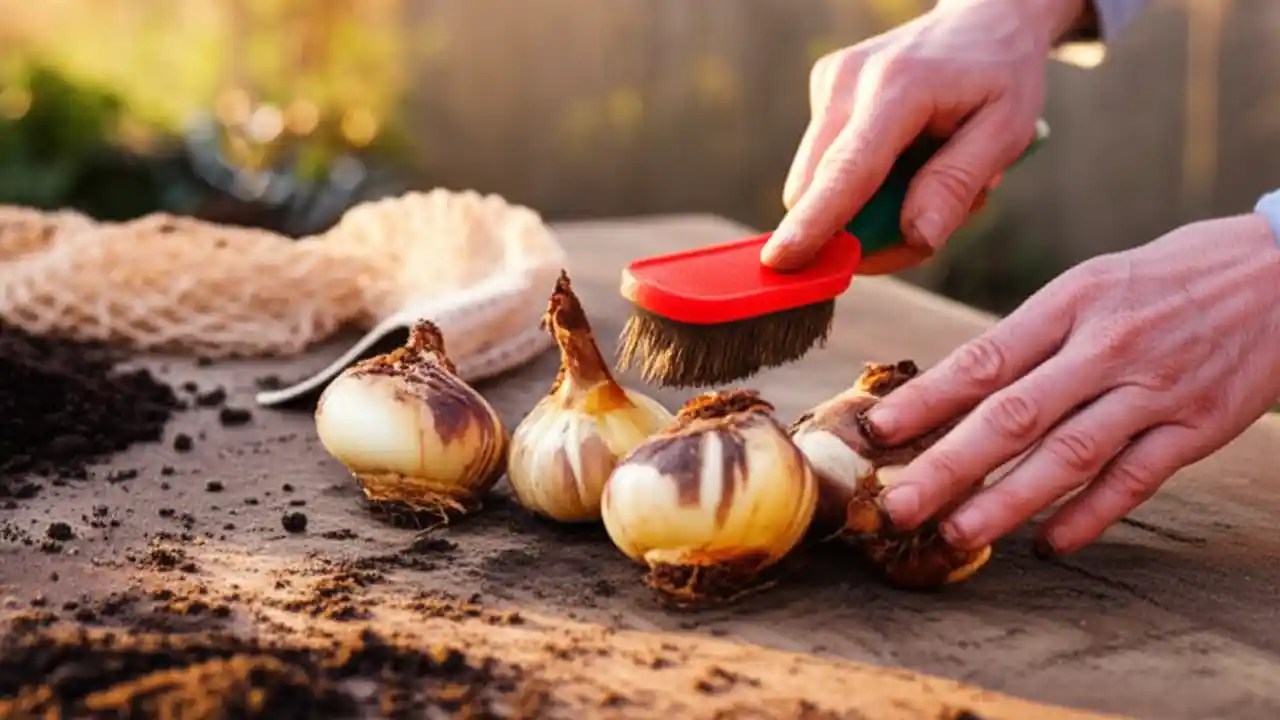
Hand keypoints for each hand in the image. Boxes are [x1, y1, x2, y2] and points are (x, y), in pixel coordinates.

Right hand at [762, 0, 1089, 271]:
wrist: (982, 19)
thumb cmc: (999, 76)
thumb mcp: (1005, 132)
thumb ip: (957, 185)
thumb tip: (915, 237)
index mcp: (899, 88)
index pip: (847, 169)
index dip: (814, 222)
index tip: (782, 261)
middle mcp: (849, 81)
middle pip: (816, 187)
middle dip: (854, 231)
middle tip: (920, 231)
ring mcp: (828, 82)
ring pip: (815, 183)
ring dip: (860, 209)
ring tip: (920, 181)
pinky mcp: (821, 91)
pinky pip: (822, 166)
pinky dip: (855, 184)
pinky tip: (901, 160)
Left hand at [865, 214, 1279, 554]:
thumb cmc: (1169, 278)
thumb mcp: (1094, 283)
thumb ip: (1033, 336)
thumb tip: (959, 387)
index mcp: (1072, 302)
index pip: (983, 360)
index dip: (926, 400)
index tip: (876, 431)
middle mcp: (1107, 346)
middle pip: (1014, 416)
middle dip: (947, 465)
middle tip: (898, 505)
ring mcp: (1155, 390)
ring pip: (1069, 455)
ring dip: (1008, 501)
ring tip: (957, 533)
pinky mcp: (1198, 426)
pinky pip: (1136, 480)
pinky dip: (1091, 514)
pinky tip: (1050, 543)